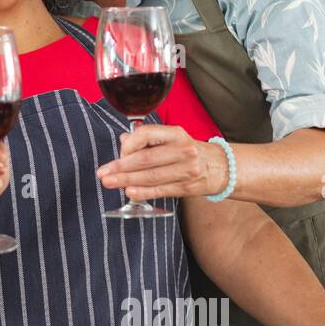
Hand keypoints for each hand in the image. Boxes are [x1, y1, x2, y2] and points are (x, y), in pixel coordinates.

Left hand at [96, 124, 227, 199]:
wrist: (222, 167)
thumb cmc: (190, 151)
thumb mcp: (173, 138)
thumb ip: (149, 139)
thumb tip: (124, 140)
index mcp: (176, 134)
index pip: (146, 134)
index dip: (128, 144)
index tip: (118, 152)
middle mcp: (183, 150)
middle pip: (145, 159)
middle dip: (120, 167)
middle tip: (102, 173)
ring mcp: (187, 170)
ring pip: (151, 176)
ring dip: (127, 181)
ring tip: (109, 183)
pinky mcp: (187, 187)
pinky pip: (161, 190)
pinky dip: (143, 192)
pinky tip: (129, 192)